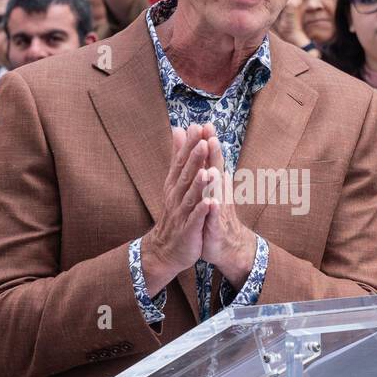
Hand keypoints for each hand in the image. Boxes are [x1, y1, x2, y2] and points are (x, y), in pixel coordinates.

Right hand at [142, 125, 212, 288]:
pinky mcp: (188, 230)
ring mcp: (181, 214)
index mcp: (175, 185)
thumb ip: (178, 156)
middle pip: (186, 176)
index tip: (197, 127)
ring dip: (200, 184)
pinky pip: (195, 220)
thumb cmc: (175, 212)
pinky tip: (210, 203)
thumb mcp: (175, 182)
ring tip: (209, 171)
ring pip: (191, 197)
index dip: (190, 145)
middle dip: (195, 159)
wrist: (166, 249)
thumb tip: (178, 129)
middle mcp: (176, 196)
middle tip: (203, 141)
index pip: (182, 162)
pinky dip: (202, 211)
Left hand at [199, 135, 256, 285]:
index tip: (204, 124)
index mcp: (215, 183)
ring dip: (215, 181)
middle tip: (211, 136)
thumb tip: (206, 145)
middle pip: (217, 170)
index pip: (211, 159)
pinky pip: (214, 217)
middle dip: (214, 155)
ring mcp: (219, 209)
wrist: (227, 245)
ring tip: (212, 168)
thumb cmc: (215, 214)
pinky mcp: (216, 226)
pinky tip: (213, 203)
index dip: (208, 143)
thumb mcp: (209, 188)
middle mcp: (220, 193)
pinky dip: (214, 210)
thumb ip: (206, 166)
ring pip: (217, 193)